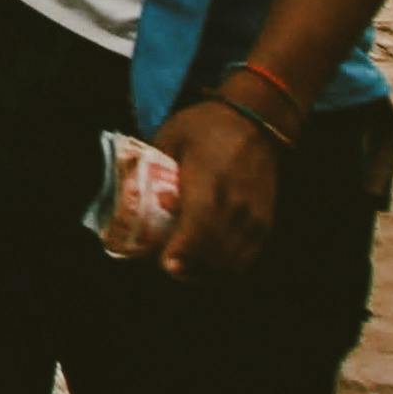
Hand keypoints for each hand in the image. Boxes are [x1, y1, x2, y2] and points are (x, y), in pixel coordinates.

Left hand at [157, 100, 282, 275]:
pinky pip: (247, 257)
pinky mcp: (265, 222)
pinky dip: (226, 266)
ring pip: (232, 260)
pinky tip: (207, 262)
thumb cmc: (206, 127)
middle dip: (188, 267)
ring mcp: (254, 215)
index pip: (199, 224)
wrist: (256, 123)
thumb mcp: (170, 137)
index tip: (166, 265)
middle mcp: (237, 203)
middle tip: (167, 264)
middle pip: (214, 251)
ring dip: (206, 270)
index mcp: (210, 180)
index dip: (183, 250)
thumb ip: (152, 167)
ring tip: (184, 265)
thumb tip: (127, 194)